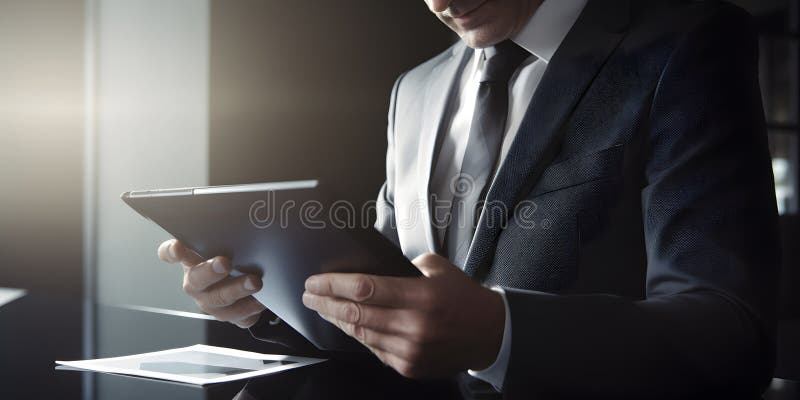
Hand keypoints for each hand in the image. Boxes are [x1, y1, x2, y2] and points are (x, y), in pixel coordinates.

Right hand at [157, 239, 265, 327]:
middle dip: (210, 271)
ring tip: (255, 282)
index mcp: (190, 260)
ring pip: (220, 301)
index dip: (172, 251)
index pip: (170, 253)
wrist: (245, 283)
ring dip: (237, 290)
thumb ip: (222, 229)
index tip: (178, 244)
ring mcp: (212, 303)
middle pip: (196, 280)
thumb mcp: (224, 240)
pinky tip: (263, 300)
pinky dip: (252, 309)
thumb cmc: (232, 254)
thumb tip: (238, 208)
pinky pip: (240, 317)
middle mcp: (197, 284)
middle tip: (225, 262)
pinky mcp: (232, 316)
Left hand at [302, 253, 504, 377]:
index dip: (334, 284)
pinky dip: (358, 336)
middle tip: (310, 295)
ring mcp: (410, 350)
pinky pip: (374, 350)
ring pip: (361, 334)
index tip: (316, 281)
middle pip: (356, 313)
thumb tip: (371, 268)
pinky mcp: (409, 367)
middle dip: (326, 303)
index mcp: (421, 297)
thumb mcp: (439, 269)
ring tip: (323, 308)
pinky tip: (348, 325)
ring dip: (337, 320)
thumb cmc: (463, 298)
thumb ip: (406, 266)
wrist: (489, 334)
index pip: (365, 288)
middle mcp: (414, 326)